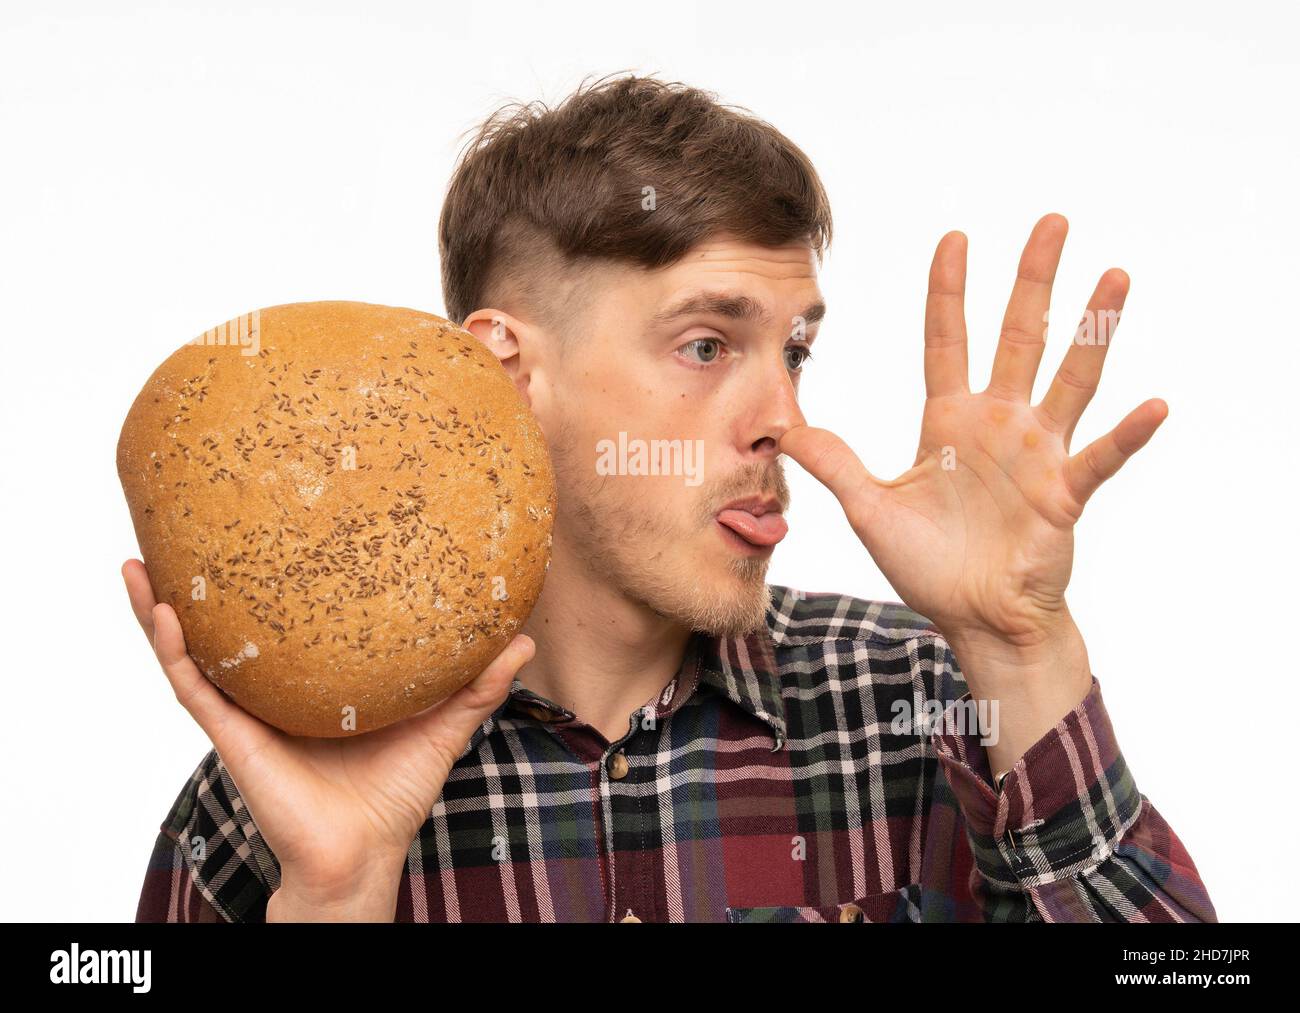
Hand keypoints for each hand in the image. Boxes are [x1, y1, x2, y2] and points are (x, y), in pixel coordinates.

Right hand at [122, 558, 532, 920]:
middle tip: (180, 529)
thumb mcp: (443, 724)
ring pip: (191, 650)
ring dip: (160, 607)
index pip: (284, 623)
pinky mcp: (233, 735)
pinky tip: (162, 611)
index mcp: (311, 683)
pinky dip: (173, 650)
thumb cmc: (394, 793)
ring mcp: (245, 711)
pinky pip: (193, 687)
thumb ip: (478, 683)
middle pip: (225, 628)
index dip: (269, 581)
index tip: (267, 526)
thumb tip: (522, 638)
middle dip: (196, 584)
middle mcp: (270, 692)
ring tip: (138, 562)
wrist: (363, 853)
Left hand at [781, 214, 1163, 654]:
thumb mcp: (870, 510)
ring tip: (1115, 278)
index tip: (956, 236)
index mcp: (949, 422)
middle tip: (1051, 220)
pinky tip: (1153, 405)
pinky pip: (1099, 458)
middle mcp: (998, 424)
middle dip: (1032, 280)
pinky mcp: (1064, 493)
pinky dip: (1126, 435)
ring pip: (1069, 379)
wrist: (975, 619)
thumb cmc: (929, 565)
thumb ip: (835, 465)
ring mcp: (1037, 454)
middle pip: (1018, 337)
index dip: (949, 290)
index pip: (947, 340)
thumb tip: (787, 429)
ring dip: (1092, 331)